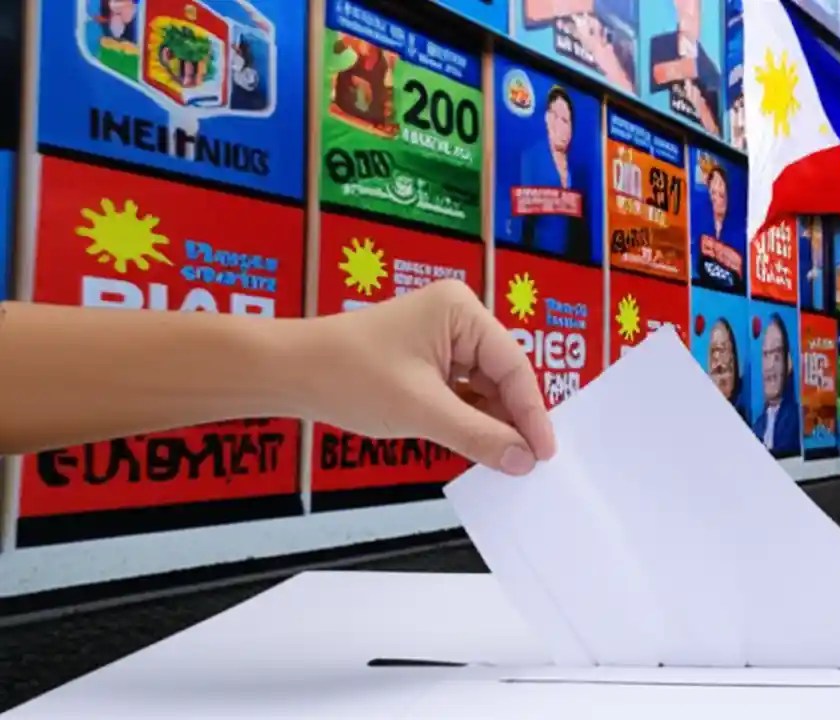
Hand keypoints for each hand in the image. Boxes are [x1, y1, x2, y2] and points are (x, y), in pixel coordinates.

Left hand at [297, 280, 554, 475]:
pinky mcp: (427, 358)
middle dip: (513, 419)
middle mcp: (457, 317)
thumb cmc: (347, 375)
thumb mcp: (422, 411)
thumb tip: (523, 460)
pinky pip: (462, 391)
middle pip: (503, 375)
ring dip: (491, 422)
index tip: (544, 453)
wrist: (289, 373)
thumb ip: (479, 436)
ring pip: (484, 387)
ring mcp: (442, 337)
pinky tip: (478, 445)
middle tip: (527, 462)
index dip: (532, 413)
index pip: (514, 366)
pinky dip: (470, 419)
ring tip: (504, 459)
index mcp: (461, 311)